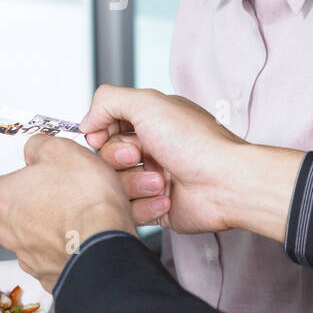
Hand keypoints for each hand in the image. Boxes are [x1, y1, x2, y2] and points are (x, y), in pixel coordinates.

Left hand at [0, 134, 133, 291]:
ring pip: (38, 234)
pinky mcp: (46, 274)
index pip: (8, 180)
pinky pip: (53, 255)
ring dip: (55, 226)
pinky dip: (66, 248)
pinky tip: (83, 238)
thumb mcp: (63, 150)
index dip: (32, 174)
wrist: (105, 248)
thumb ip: (39, 145)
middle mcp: (8, 229)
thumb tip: (34, 147)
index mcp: (4, 195)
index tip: (50, 174)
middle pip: (21, 208)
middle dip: (43, 202)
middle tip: (70, 194)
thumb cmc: (86, 202)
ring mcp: (26, 255)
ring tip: (81, 217)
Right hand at [81, 86, 303, 240]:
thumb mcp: (147, 102)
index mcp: (151, 122)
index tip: (100, 137)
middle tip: (139, 155)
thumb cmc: (195, 142)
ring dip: (135, 183)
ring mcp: (154, 179)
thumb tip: (86, 121)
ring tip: (161, 181)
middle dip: (119, 158)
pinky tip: (167, 199)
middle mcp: (152, 149)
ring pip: (116, 187)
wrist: (226, 184)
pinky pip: (131, 211)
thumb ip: (108, 101)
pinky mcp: (157, 208)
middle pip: (106, 159)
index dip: (99, 134)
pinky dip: (146, 205)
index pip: (106, 127)